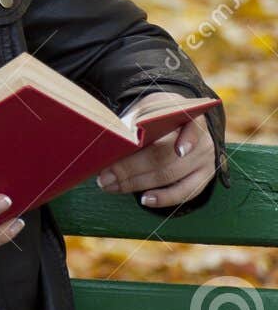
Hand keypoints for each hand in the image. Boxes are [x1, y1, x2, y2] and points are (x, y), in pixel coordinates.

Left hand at [95, 108, 214, 207]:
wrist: (178, 120)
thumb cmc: (156, 116)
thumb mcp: (147, 110)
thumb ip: (134, 121)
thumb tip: (111, 138)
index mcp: (187, 116)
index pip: (184, 128)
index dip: (185, 140)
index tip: (176, 150)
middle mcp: (202, 140)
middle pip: (164, 156)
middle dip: (130, 167)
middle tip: (105, 175)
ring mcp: (204, 160)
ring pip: (170, 176)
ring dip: (137, 183)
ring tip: (112, 186)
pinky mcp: (203, 177)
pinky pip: (185, 192)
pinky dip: (163, 198)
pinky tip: (145, 199)